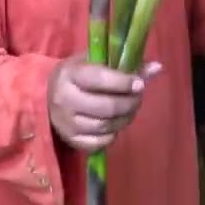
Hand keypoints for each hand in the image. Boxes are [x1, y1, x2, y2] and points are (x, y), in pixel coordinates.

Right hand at [46, 55, 162, 152]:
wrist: (48, 96)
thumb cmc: (78, 74)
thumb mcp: (96, 62)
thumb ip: (125, 65)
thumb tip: (157, 68)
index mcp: (70, 73)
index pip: (100, 79)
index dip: (123, 82)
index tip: (139, 84)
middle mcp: (64, 98)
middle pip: (106, 107)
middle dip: (129, 103)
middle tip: (138, 97)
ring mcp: (65, 122)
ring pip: (104, 126)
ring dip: (124, 118)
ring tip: (129, 109)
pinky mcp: (70, 140)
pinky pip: (99, 143)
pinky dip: (113, 134)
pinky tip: (115, 123)